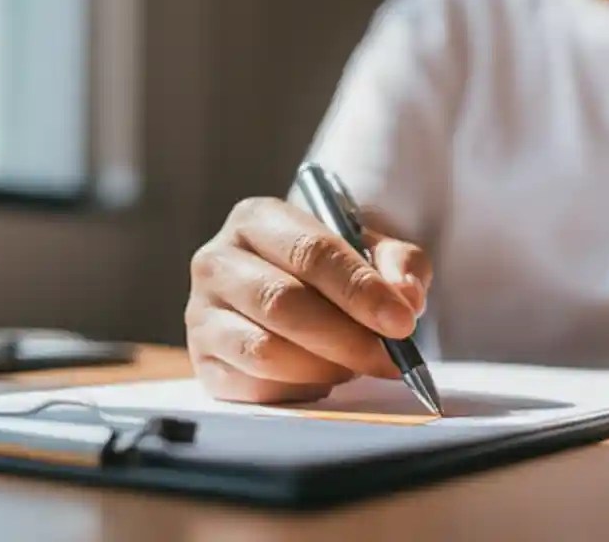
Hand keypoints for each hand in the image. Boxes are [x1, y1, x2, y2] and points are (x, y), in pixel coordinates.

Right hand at [186, 197, 430, 403]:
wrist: (293, 296)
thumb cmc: (333, 271)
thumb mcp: (373, 252)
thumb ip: (398, 266)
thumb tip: (406, 298)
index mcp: (258, 219)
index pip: (310, 251)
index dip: (359, 289)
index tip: (401, 322)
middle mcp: (218, 261)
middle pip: (283, 301)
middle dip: (346, 337)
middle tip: (390, 358)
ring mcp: (201, 314)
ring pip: (264, 350)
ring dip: (323, 367)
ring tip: (355, 367)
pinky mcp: (202, 362)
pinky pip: (252, 386)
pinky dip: (297, 390)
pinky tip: (322, 380)